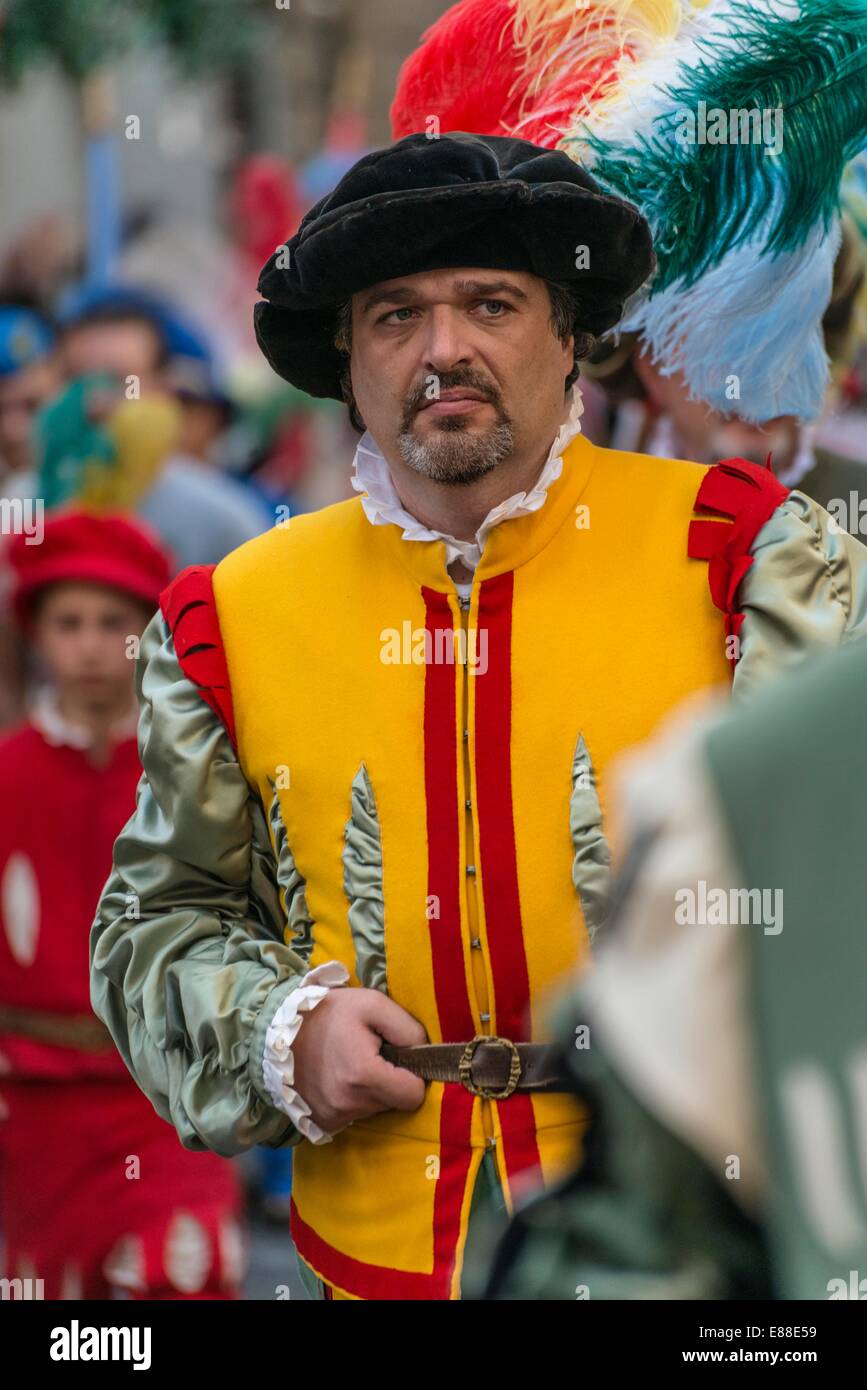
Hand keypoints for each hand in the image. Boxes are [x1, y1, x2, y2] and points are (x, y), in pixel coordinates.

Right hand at [292, 986, 426, 1134]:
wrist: (275, 1030)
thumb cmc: (328, 1013)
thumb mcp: (372, 1004)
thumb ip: (407, 1027)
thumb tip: (424, 1051)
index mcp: (364, 1076)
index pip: (413, 1096)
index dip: (413, 1075)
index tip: (399, 1058)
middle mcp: (349, 1104)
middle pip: (394, 1103)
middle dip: (391, 1080)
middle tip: (371, 1054)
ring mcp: (333, 1117)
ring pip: (374, 1109)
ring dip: (370, 1089)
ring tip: (350, 1061)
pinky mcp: (322, 1123)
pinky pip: (354, 1115)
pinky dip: (352, 1098)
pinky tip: (338, 1076)